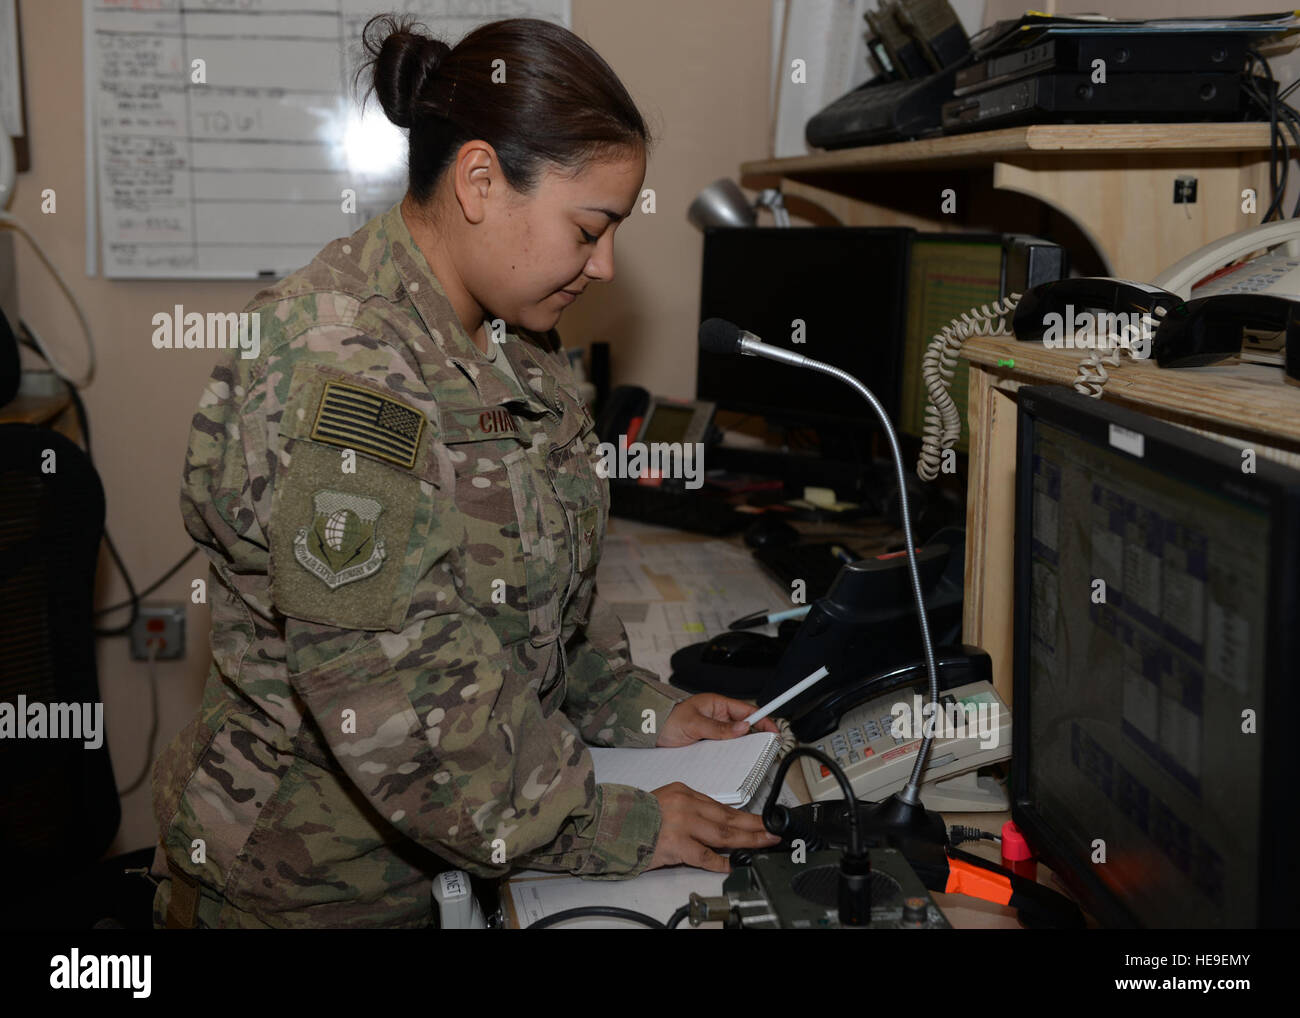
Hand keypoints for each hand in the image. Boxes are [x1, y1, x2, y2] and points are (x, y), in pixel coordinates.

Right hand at [647, 782, 781, 871]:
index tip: (761, 821)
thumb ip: (691, 811)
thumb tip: (717, 825)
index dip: (745, 816)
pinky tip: (732, 865)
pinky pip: (704, 856)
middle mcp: (687, 805)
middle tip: (773, 831)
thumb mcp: (667, 802)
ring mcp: (682, 825)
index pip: (722, 807)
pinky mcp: (676, 844)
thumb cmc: (635, 816)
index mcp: (685, 792)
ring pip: (723, 834)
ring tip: (763, 844)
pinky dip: (720, 862)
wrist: (611, 824)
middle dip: (754, 826)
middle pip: (728, 818)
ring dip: (747, 841)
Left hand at [655, 693, 778, 747]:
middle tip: (765, 748)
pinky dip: (730, 754)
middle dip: (756, 736)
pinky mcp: (707, 742)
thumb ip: (718, 727)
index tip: (773, 731)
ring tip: (749, 757)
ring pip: (735, 739)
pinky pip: (723, 748)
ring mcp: (713, 730)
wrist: (647, 730)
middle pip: (744, 726)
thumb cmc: (667, 719)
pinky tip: (731, 762)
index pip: (747, 710)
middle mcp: (717, 716)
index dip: (763, 720)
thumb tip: (743, 728)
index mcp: (717, 704)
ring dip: (742, 747)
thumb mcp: (694, 724)